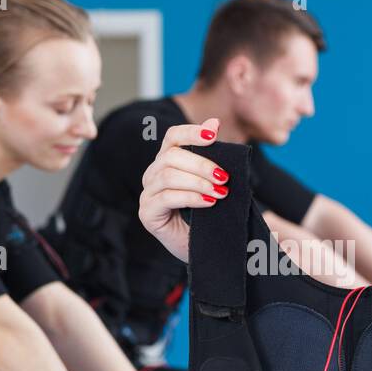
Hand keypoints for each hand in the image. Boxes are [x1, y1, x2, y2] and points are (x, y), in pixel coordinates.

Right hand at [138, 118, 229, 263]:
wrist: (207, 248)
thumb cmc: (210, 214)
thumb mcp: (214, 182)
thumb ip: (213, 154)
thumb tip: (214, 122)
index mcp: (168, 162)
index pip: (173, 137)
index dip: (191, 132)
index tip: (213, 135)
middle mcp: (153, 175)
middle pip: (171, 156)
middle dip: (201, 164)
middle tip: (224, 177)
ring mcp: (148, 194)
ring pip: (168, 176)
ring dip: (197, 182)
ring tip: (220, 192)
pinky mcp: (148, 214)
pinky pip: (166, 198)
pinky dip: (190, 198)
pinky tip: (209, 203)